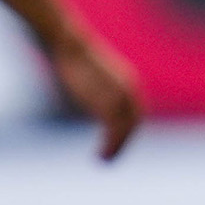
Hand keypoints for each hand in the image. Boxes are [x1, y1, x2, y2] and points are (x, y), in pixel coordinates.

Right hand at [49, 34, 144, 160]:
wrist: (69, 44)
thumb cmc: (71, 57)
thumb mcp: (86, 73)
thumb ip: (89, 86)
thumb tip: (79, 91)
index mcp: (126, 81)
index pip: (134, 110)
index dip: (128, 127)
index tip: (117, 140)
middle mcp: (129, 88)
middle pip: (134, 120)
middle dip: (124, 140)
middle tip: (109, 156)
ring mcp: (121, 95)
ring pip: (127, 128)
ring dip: (118, 146)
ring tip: (105, 160)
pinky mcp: (109, 102)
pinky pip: (115, 130)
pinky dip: (111, 145)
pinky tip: (101, 156)